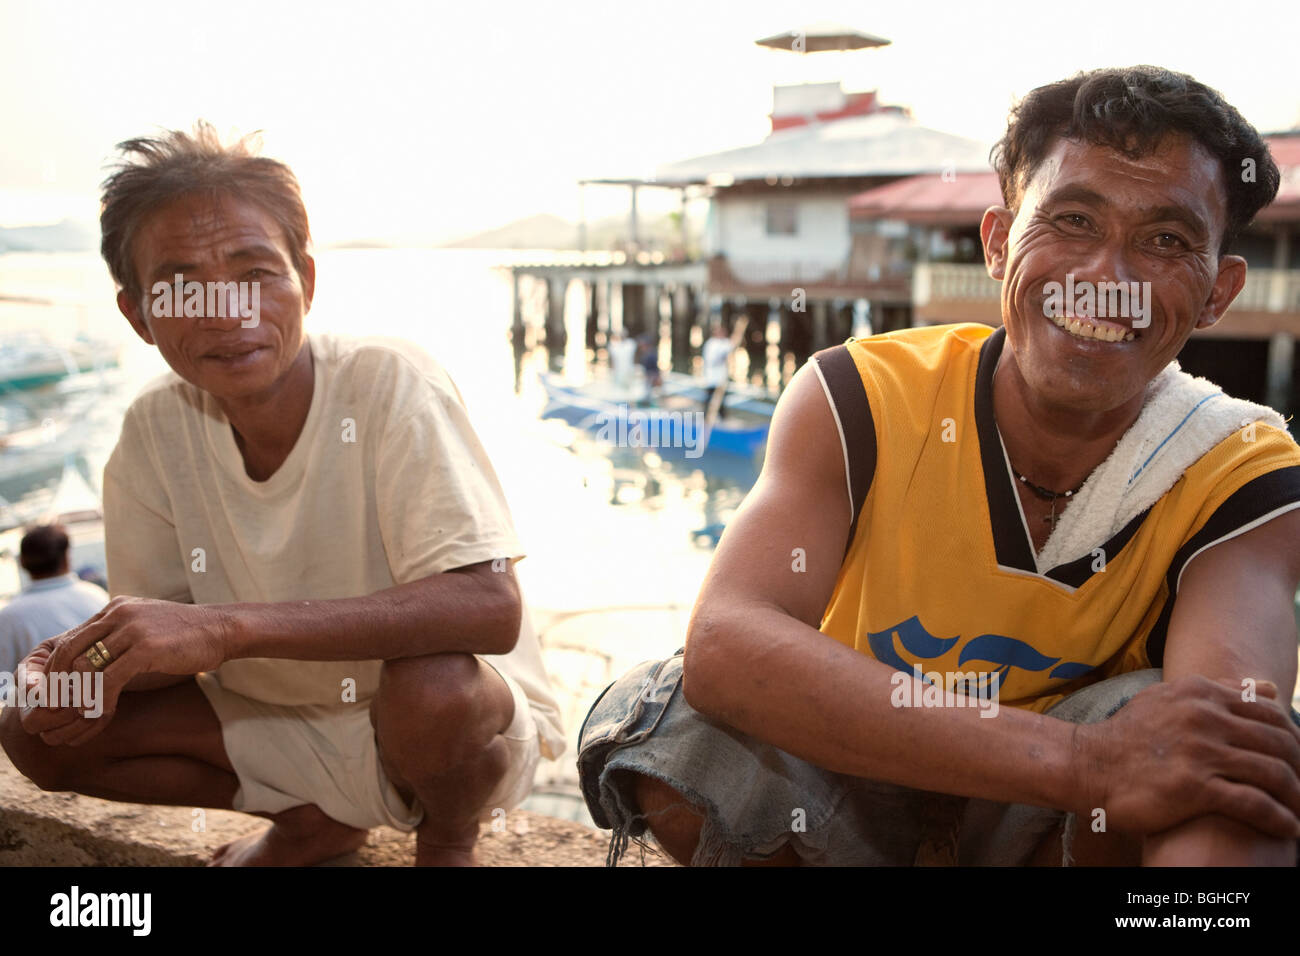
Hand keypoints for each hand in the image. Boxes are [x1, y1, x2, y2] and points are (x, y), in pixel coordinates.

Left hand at [21, 596, 231, 747]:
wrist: (223, 629)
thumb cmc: (188, 635)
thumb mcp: (147, 626)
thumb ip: (121, 635)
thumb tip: (98, 657)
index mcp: (116, 608)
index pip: (71, 639)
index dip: (58, 670)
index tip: (59, 695)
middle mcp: (119, 613)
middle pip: (70, 652)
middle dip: (59, 684)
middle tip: (59, 710)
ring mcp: (132, 629)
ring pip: (86, 668)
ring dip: (78, 696)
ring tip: (79, 716)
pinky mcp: (146, 648)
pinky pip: (109, 680)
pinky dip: (99, 701)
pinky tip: (102, 714)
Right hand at [1075, 674, 1299, 838]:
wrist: (1088, 765)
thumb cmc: (1129, 736)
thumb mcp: (1169, 698)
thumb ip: (1220, 691)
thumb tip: (1269, 688)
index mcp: (1201, 693)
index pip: (1270, 713)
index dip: (1294, 739)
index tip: (1297, 761)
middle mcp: (1205, 717)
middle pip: (1280, 742)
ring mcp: (1201, 751)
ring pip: (1274, 773)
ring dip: (1297, 797)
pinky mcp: (1195, 787)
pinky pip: (1254, 803)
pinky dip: (1278, 818)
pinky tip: (1288, 828)